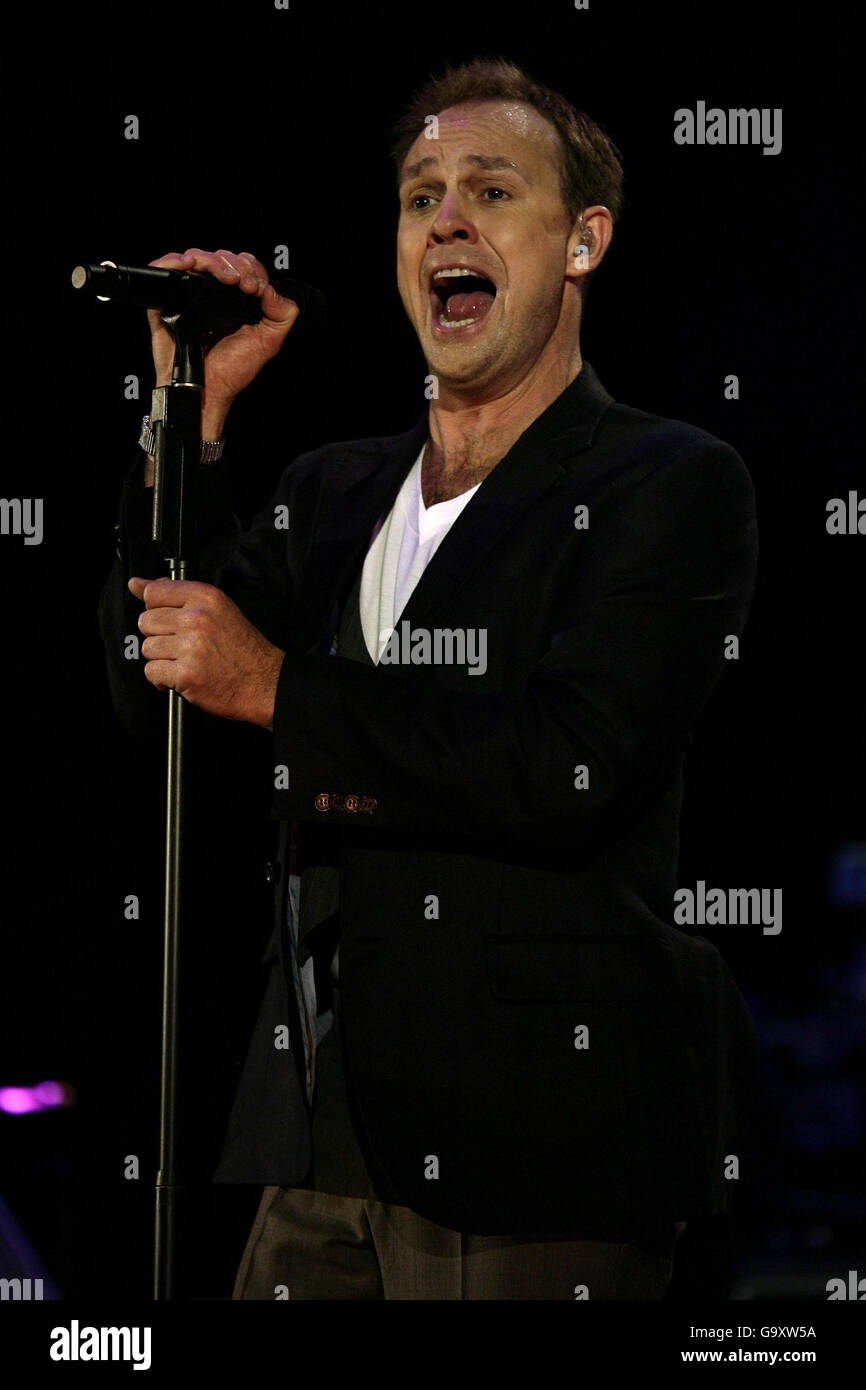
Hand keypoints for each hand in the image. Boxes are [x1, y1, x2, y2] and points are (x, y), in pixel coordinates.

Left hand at [128, 576, 284, 728]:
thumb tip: (138, 584)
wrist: (264, 683)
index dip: (153, 607)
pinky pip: (152, 672)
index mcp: (206, 598)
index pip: (154, 592)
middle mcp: (197, 618)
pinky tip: (181, 676)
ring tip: (184, 661)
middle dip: (159, 636)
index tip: (160, 616)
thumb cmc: (243, 650)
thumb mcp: (218, 609)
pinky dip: (163, 679)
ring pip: (148, 648)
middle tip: (181, 645)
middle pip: (146, 621)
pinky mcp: (186, 673)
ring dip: (162, 659)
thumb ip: (178, 594)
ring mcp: (191, 647)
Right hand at [146, 247, 298, 429]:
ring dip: (211, 260)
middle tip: (242, 284)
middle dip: (233, 264)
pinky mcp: (165, 303)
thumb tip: (271, 289)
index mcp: (235, 299)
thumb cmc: (232, 370)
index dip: (251, 269)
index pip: (243, 265)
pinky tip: (187, 264)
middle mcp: (211, 294)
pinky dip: (172, 261)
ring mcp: (188, 297)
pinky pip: (163, 271)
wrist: (206, 391)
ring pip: (195, 258)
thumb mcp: (268, 342)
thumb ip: (282, 315)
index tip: (254, 288)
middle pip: (219, 257)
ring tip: (224, 277)